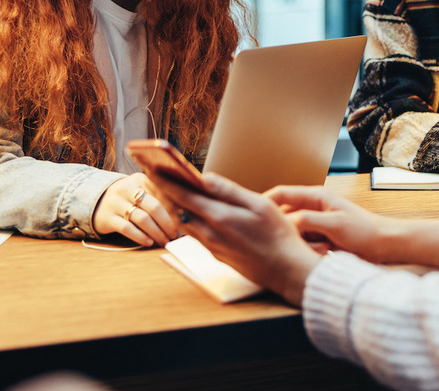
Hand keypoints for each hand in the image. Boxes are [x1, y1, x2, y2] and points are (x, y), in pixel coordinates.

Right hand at [91, 173, 179, 246]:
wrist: (93, 200)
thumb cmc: (127, 198)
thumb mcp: (139, 189)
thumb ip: (157, 195)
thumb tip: (182, 214)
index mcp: (140, 179)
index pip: (162, 192)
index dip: (175, 207)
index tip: (185, 219)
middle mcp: (127, 189)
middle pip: (154, 206)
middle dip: (168, 223)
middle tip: (175, 235)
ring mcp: (116, 203)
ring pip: (142, 219)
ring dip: (156, 232)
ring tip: (164, 240)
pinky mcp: (107, 218)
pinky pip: (126, 228)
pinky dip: (140, 236)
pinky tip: (149, 242)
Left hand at [148, 172, 321, 304]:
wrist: (285, 270)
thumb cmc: (278, 234)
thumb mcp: (259, 204)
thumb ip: (229, 191)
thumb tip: (206, 178)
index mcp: (219, 217)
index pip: (183, 196)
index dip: (166, 181)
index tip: (153, 168)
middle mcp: (210, 233)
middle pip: (178, 210)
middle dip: (166, 193)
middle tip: (156, 177)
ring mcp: (211, 246)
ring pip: (184, 224)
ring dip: (175, 207)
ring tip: (170, 192)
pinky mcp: (216, 255)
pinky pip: (195, 235)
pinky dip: (188, 220)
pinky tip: (193, 213)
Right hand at [266, 185, 393, 262]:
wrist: (386, 246)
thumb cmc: (366, 231)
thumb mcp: (333, 225)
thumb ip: (306, 221)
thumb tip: (283, 223)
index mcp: (316, 197)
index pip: (281, 194)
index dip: (263, 203)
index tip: (249, 216)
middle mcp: (313, 208)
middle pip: (284, 216)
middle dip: (285, 231)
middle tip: (286, 242)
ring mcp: (315, 224)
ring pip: (293, 233)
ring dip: (300, 243)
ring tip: (320, 248)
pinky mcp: (319, 238)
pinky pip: (303, 244)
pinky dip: (308, 251)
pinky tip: (322, 254)